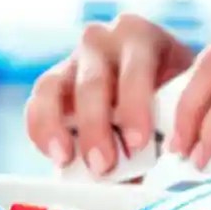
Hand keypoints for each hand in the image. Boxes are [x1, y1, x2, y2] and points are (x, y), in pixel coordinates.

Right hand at [25, 14, 194, 175]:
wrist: (149, 87)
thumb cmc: (166, 96)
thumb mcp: (174, 103)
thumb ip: (163, 129)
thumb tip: (148, 172)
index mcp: (141, 37)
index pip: (135, 67)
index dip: (134, 105)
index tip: (136, 142)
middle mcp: (101, 40)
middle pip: (93, 83)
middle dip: (96, 126)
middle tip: (102, 164)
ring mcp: (70, 59)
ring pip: (55, 89)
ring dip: (58, 128)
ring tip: (66, 160)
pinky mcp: (50, 81)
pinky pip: (36, 103)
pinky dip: (41, 131)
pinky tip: (55, 155)